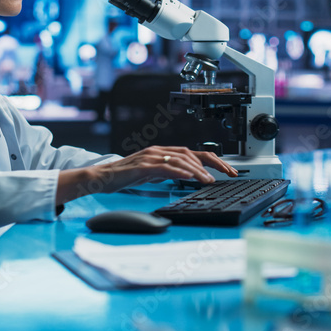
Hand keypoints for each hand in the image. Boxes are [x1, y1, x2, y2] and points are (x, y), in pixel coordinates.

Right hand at [57, 146, 238, 202]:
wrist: (101, 178)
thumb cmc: (124, 176)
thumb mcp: (152, 174)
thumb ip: (167, 172)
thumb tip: (185, 176)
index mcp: (163, 151)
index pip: (193, 153)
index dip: (213, 161)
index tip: (228, 171)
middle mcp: (159, 150)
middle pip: (192, 153)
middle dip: (214, 164)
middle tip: (229, 174)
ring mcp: (151, 156)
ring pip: (181, 159)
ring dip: (198, 170)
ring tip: (210, 180)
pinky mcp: (143, 166)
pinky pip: (165, 167)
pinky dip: (179, 171)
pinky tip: (189, 177)